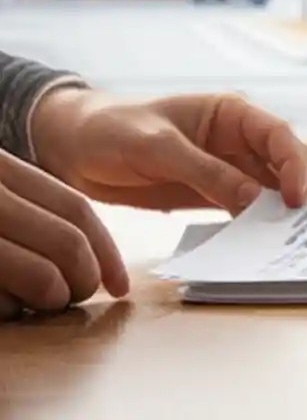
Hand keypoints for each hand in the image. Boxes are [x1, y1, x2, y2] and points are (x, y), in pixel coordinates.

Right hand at [0, 148, 127, 319]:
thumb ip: (27, 213)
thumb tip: (87, 257)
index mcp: (0, 170)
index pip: (74, 208)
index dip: (106, 251)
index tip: (120, 286)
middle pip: (70, 243)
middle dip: (83, 280)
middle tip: (69, 296)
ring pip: (45, 278)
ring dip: (50, 301)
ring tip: (29, 303)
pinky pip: (5, 304)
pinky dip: (10, 312)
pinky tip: (0, 305)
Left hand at [30, 91, 306, 214]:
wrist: (74, 149)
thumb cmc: (112, 131)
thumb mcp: (156, 147)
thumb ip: (206, 172)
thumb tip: (254, 200)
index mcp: (231, 114)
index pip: (279, 135)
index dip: (295, 165)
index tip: (295, 199)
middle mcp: (239, 140)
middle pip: (291, 161)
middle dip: (302, 188)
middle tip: (297, 223)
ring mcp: (231, 169)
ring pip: (277, 188)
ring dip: (285, 210)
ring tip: (284, 237)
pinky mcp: (217, 195)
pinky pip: (250, 209)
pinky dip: (260, 225)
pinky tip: (259, 242)